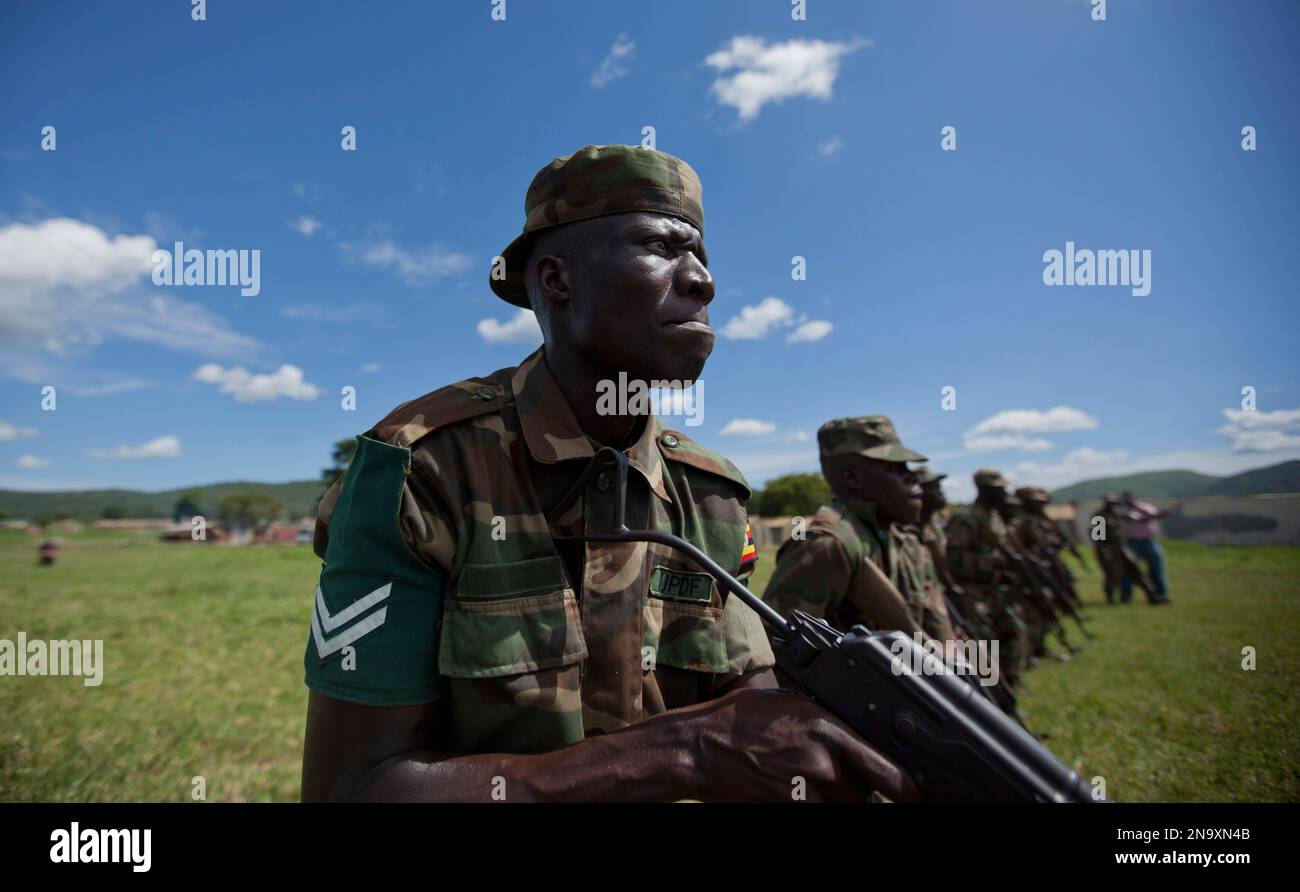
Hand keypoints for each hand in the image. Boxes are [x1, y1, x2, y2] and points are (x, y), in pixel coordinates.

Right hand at [687, 687, 920, 802]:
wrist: (702, 748)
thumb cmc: (740, 720)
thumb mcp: (793, 703)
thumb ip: (828, 719)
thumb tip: (855, 729)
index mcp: (829, 731)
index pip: (886, 770)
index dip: (909, 789)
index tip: (919, 795)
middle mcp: (823, 765)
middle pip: (866, 794)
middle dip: (861, 788)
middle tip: (842, 776)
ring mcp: (807, 793)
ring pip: (845, 808)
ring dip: (840, 800)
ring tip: (812, 781)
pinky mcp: (790, 810)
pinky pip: (818, 815)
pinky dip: (816, 805)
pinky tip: (797, 791)